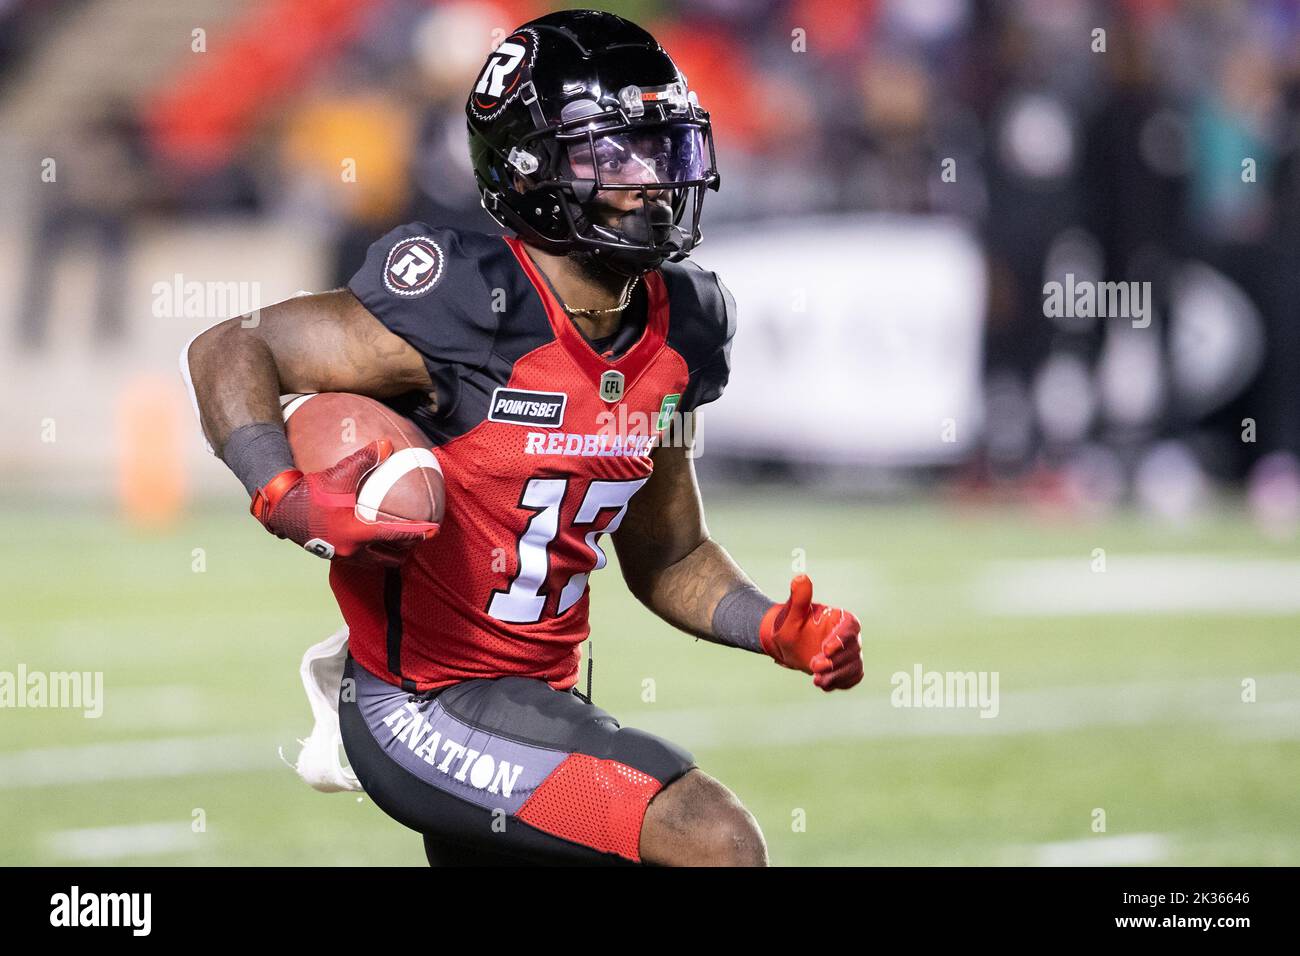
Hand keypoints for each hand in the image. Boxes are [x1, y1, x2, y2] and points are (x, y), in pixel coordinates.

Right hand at [250, 439, 437, 566]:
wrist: (281, 507)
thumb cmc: (311, 492)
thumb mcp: (340, 473)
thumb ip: (366, 459)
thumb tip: (386, 444)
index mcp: (358, 532)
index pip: (397, 534)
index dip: (419, 532)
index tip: (434, 531)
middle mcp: (353, 550)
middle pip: (391, 557)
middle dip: (407, 549)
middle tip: (418, 537)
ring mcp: (343, 557)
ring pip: (376, 563)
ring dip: (390, 555)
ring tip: (399, 543)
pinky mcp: (334, 556)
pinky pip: (362, 561)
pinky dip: (373, 554)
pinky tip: (373, 542)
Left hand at [759, 575, 862, 690]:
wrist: (786, 644)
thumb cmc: (789, 625)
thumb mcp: (791, 613)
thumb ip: (799, 598)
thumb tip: (800, 577)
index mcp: (840, 618)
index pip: (850, 627)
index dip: (842, 639)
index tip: (826, 649)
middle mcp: (849, 636)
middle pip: (853, 650)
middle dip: (835, 661)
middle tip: (814, 666)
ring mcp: (849, 654)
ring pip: (854, 666)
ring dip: (837, 675)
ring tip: (816, 679)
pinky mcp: (846, 669)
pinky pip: (851, 678)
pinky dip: (840, 682)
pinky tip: (823, 684)